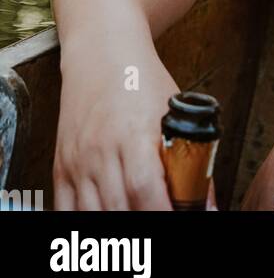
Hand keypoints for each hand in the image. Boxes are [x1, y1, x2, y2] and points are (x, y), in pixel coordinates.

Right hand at [54, 37, 179, 210]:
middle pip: (118, 207)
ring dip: (116, 225)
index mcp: (135, 132)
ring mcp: (78, 159)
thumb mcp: (174, 112)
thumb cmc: (142, 79)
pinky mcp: (61, 165)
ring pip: (92, 213)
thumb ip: (190, 157)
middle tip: (160, 218)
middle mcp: (101, 149)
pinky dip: (85, 221)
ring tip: (137, 215)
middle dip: (142, 222)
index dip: (161, 212)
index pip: (144, 186)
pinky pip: (66, 208)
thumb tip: (207, 203)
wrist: (100, 52)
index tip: (178, 218)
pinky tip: (105, 216)